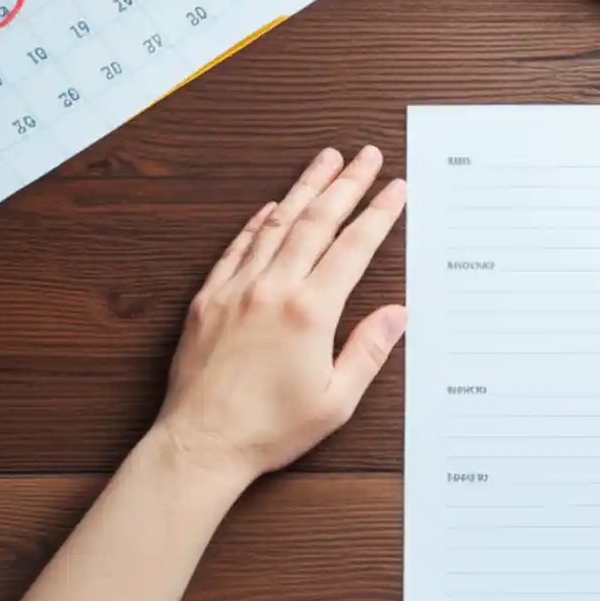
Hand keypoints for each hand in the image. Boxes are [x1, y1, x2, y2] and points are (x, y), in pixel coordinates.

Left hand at [152, 145, 406, 484]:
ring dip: (303, 189)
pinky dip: (258, 223)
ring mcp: (236, 290)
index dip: (379, 213)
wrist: (201, 445)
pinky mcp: (209, 300)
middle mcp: (272, 289)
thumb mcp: (336, 400)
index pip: (353, 247)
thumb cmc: (270, 430)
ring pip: (276, 225)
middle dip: (346, 184)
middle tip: (365, 155)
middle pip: (317, 222)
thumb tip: (398, 313)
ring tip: (325, 160)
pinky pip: (237, 248)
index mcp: (310, 312)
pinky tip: (272, 208)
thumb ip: (369, 350)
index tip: (396, 187)